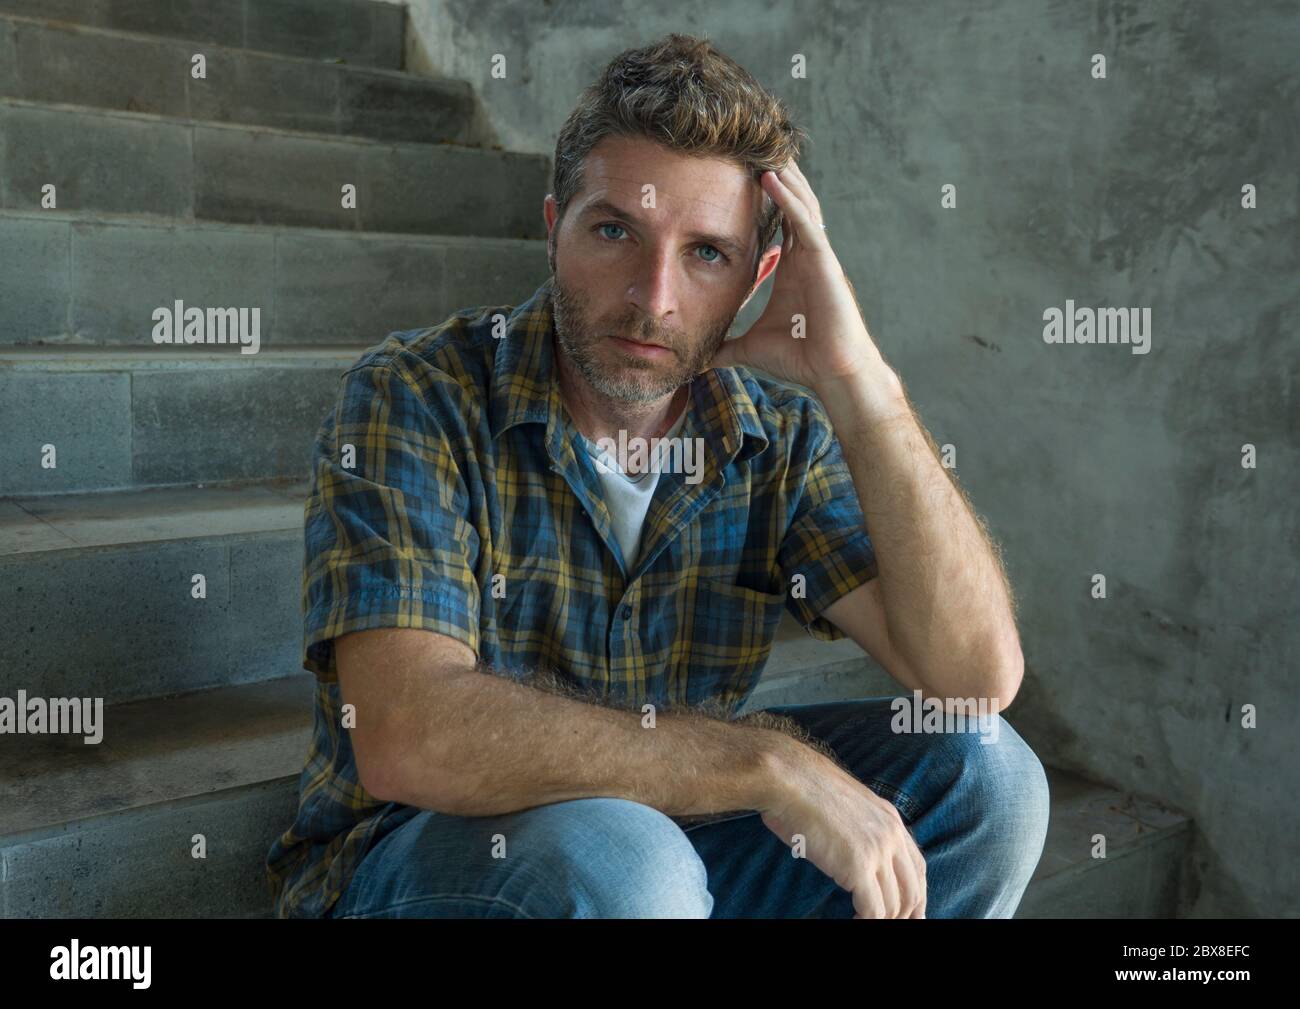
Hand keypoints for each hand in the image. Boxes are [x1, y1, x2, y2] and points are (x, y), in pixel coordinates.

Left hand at [708, 161, 890, 391]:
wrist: (832, 373)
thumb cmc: (801, 359)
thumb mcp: (751, 348)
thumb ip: (727, 347)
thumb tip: (699, 359)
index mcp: (793, 266)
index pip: (777, 220)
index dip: (763, 195)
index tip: (739, 172)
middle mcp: (807, 255)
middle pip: (791, 202)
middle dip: (774, 172)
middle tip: (750, 143)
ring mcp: (818, 256)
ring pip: (800, 203)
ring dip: (781, 174)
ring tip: (760, 146)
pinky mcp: (825, 262)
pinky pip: (805, 223)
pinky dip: (789, 200)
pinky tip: (771, 179)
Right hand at [760, 742, 926, 917]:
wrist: (789, 778)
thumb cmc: (803, 790)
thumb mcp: (846, 805)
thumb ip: (860, 829)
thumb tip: (855, 857)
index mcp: (891, 819)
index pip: (918, 868)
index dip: (917, 896)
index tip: (911, 913)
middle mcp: (892, 835)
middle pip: (913, 890)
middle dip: (904, 915)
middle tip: (891, 925)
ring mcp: (877, 850)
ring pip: (894, 905)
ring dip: (882, 920)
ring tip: (864, 921)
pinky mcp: (858, 865)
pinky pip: (873, 909)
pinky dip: (866, 921)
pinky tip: (854, 920)